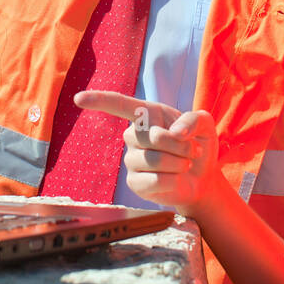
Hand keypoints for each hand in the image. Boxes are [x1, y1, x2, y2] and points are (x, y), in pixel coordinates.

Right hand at [74, 90, 220, 215]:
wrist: (202, 177)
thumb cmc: (198, 145)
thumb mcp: (205, 124)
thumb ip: (194, 120)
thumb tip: (175, 132)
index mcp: (147, 116)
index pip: (119, 105)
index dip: (99, 101)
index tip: (78, 99)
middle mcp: (134, 136)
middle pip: (149, 137)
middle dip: (178, 144)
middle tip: (193, 150)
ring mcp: (132, 160)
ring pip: (153, 159)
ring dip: (178, 162)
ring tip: (186, 164)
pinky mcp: (135, 183)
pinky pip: (152, 181)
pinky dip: (173, 180)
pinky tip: (177, 179)